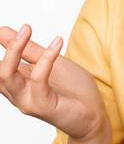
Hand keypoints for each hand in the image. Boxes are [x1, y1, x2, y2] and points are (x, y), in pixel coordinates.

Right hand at [0, 24, 108, 141]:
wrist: (95, 116)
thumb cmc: (75, 91)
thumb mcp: (53, 63)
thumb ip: (29, 50)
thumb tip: (2, 31)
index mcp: (17, 82)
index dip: (1, 45)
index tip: (1, 29)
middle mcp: (17, 93)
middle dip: (6, 48)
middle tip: (21, 27)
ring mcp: (27, 101)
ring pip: (6, 75)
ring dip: (15, 49)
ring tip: (27, 30)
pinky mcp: (42, 107)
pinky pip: (37, 80)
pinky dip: (46, 60)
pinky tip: (57, 43)